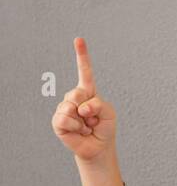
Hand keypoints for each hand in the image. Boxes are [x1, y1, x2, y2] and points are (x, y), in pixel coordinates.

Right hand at [52, 37, 117, 163]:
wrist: (98, 146)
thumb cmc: (104, 127)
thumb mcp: (109, 113)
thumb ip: (98, 105)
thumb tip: (80, 107)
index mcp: (89, 92)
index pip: (84, 71)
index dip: (82, 56)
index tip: (79, 39)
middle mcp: (74, 97)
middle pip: (77, 93)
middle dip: (88, 107)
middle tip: (92, 118)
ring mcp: (64, 108)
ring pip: (70, 107)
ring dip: (82, 120)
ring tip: (86, 126)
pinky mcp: (58, 121)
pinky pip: (64, 120)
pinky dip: (75, 127)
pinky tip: (79, 131)